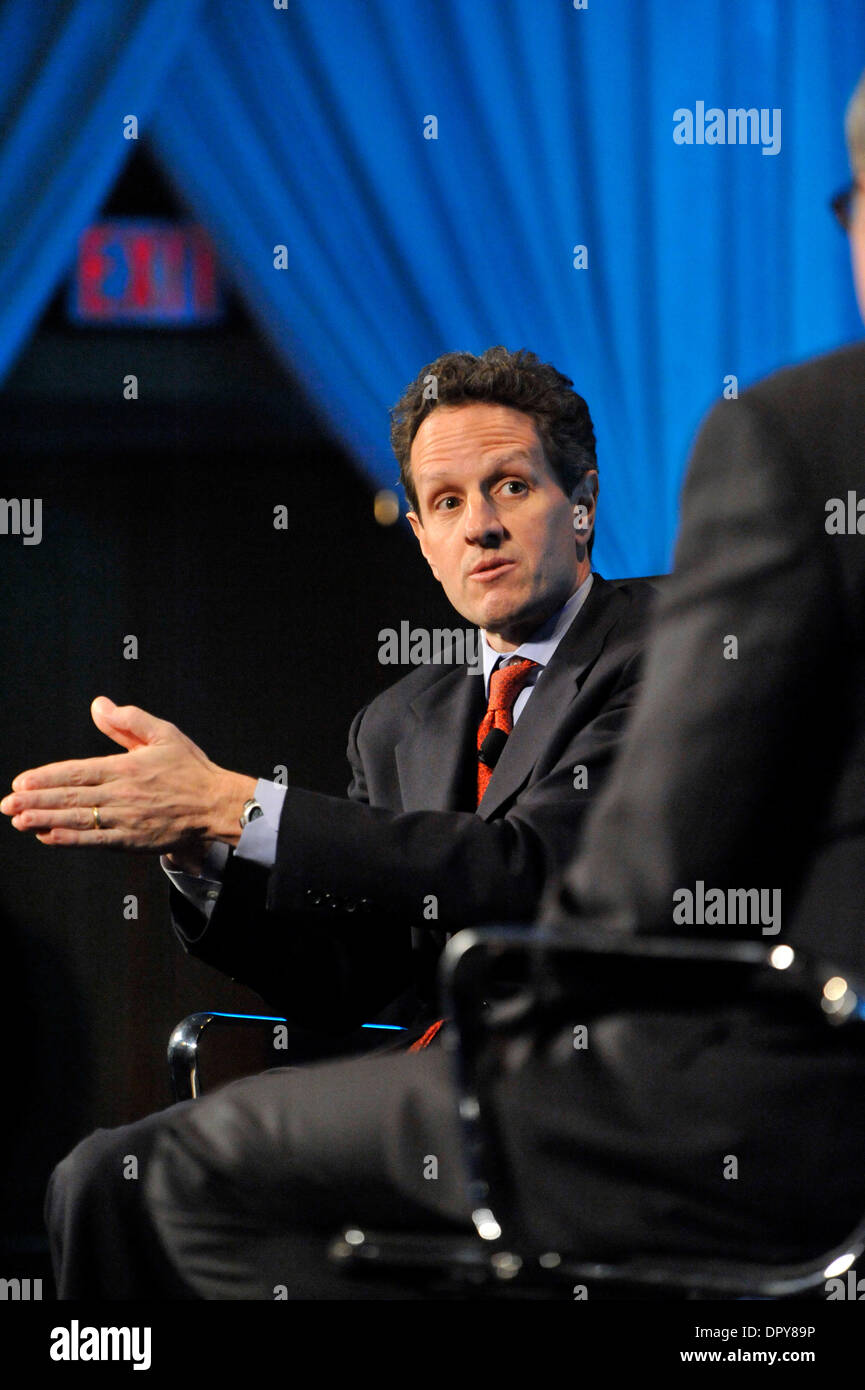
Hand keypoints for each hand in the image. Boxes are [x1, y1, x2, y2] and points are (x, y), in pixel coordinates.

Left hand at [0, 697, 255, 854]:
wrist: (216, 805)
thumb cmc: (190, 769)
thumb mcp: (164, 733)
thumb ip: (129, 720)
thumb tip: (98, 705)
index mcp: (127, 767)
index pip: (79, 772)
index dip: (48, 777)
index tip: (22, 781)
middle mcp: (122, 794)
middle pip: (72, 798)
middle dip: (36, 800)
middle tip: (7, 804)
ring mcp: (126, 819)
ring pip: (78, 820)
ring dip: (45, 820)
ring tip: (19, 820)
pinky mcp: (132, 840)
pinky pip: (96, 841)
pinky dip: (71, 840)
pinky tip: (48, 838)